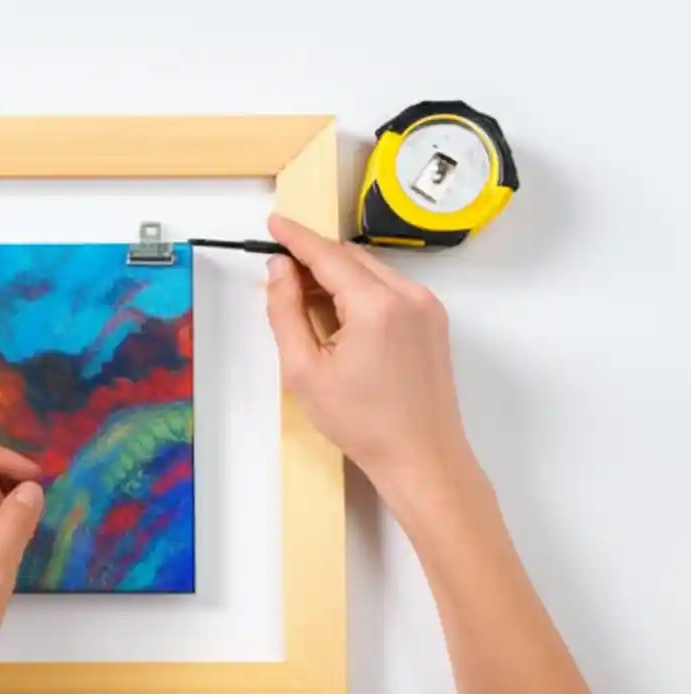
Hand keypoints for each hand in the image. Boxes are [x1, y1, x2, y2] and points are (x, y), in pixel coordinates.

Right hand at [264, 214, 481, 517]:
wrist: (422, 457)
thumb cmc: (361, 422)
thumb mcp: (304, 370)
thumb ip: (286, 312)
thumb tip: (279, 271)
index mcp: (376, 306)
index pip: (328, 254)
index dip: (296, 237)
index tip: (273, 222)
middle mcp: (409, 295)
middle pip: (351, 258)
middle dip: (314, 258)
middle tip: (279, 273)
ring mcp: (427, 306)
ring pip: (371, 272)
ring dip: (336, 276)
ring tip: (305, 301)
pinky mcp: (434, 320)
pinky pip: (389, 289)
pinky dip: (360, 291)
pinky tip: (338, 316)